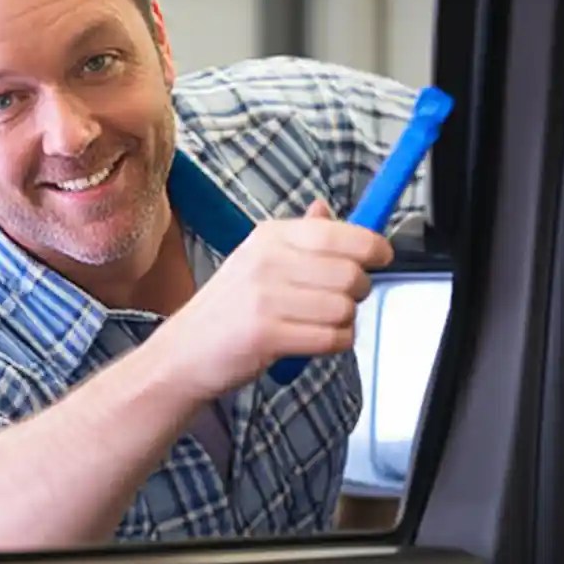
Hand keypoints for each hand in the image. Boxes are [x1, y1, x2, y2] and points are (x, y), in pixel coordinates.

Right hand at [169, 199, 394, 400]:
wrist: (182, 354)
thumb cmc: (226, 311)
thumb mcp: (255, 261)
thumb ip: (298, 237)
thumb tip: (325, 209)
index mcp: (268, 237)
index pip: (337, 233)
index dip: (372, 246)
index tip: (381, 255)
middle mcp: (267, 261)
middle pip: (350, 273)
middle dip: (358, 292)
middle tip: (339, 301)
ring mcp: (265, 298)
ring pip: (344, 308)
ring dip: (344, 323)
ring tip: (318, 325)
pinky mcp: (266, 335)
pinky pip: (331, 338)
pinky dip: (333, 344)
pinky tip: (312, 343)